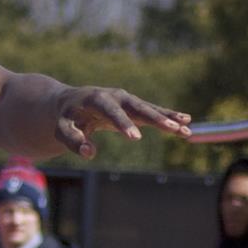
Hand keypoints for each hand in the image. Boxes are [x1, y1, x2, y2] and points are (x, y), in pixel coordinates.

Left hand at [53, 86, 190, 158]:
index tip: (135, 138)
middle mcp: (115, 96)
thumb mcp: (62, 130)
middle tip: (172, 128)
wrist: (72, 101)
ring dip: (168, 118)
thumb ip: (73, 140)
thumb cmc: (67, 118)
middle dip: (155, 118)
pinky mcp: (133, 106)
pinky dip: (167, 116)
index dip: (123, 124)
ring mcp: (126, 100)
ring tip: (186, 127)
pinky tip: (185, 121)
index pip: (111, 111)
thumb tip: (89, 152)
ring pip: (149, 109)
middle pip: (137, 107)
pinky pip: (152, 111)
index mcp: (96, 99)